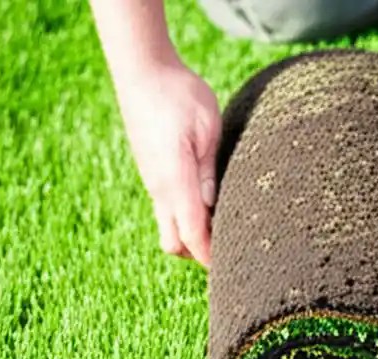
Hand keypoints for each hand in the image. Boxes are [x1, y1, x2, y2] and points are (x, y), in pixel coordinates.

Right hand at [114, 58, 219, 265]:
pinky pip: (167, 209)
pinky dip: (187, 217)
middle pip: (175, 243)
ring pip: (169, 227)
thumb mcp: (207, 129)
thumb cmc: (179, 94)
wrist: (143, 70)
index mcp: (174, 180)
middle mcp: (159, 187)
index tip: (234, 268)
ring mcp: (152, 181)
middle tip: (233, 248)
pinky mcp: (152, 173)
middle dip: (201, 254)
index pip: (193, 235)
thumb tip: (216, 208)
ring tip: (226, 227)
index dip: (212, 258)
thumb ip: (210, 171)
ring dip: (194, 235)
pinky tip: (210, 206)